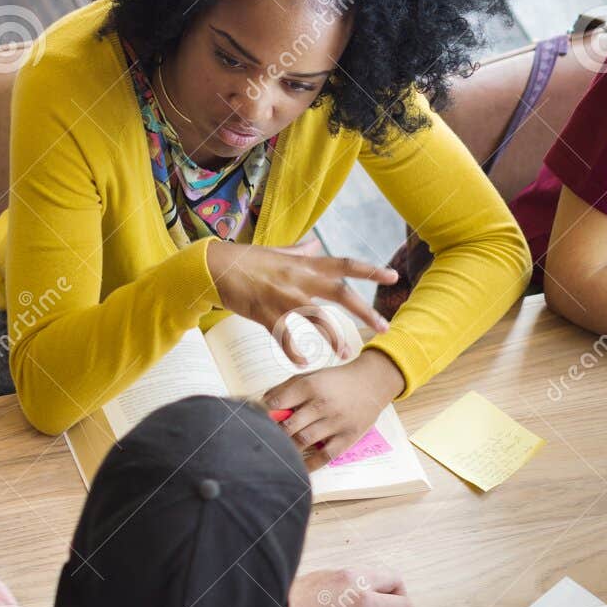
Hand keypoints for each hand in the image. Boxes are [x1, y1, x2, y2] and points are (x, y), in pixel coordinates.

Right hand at [206, 241, 396, 360]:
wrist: (213, 267)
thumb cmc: (247, 260)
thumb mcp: (277, 252)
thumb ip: (300, 251)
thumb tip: (316, 244)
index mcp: (306, 264)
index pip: (346, 265)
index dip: (371, 270)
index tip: (393, 277)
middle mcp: (300, 280)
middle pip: (342, 295)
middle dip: (366, 312)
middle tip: (385, 327)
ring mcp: (284, 298)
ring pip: (318, 320)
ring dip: (334, 338)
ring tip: (345, 353)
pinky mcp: (266, 314)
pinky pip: (286, 337)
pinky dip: (295, 351)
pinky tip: (303, 362)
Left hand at [266, 349, 404, 465]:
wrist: (372, 383)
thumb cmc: (336, 381)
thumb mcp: (311, 376)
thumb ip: (285, 389)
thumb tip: (261, 404)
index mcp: (310, 386)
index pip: (276, 404)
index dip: (261, 414)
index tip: (254, 421)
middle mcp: (322, 404)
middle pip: (287, 426)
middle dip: (272, 434)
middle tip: (263, 440)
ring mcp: (336, 422)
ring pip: (303, 441)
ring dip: (287, 448)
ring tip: (278, 451)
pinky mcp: (347, 437)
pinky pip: (325, 456)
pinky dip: (310, 465)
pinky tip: (298, 467)